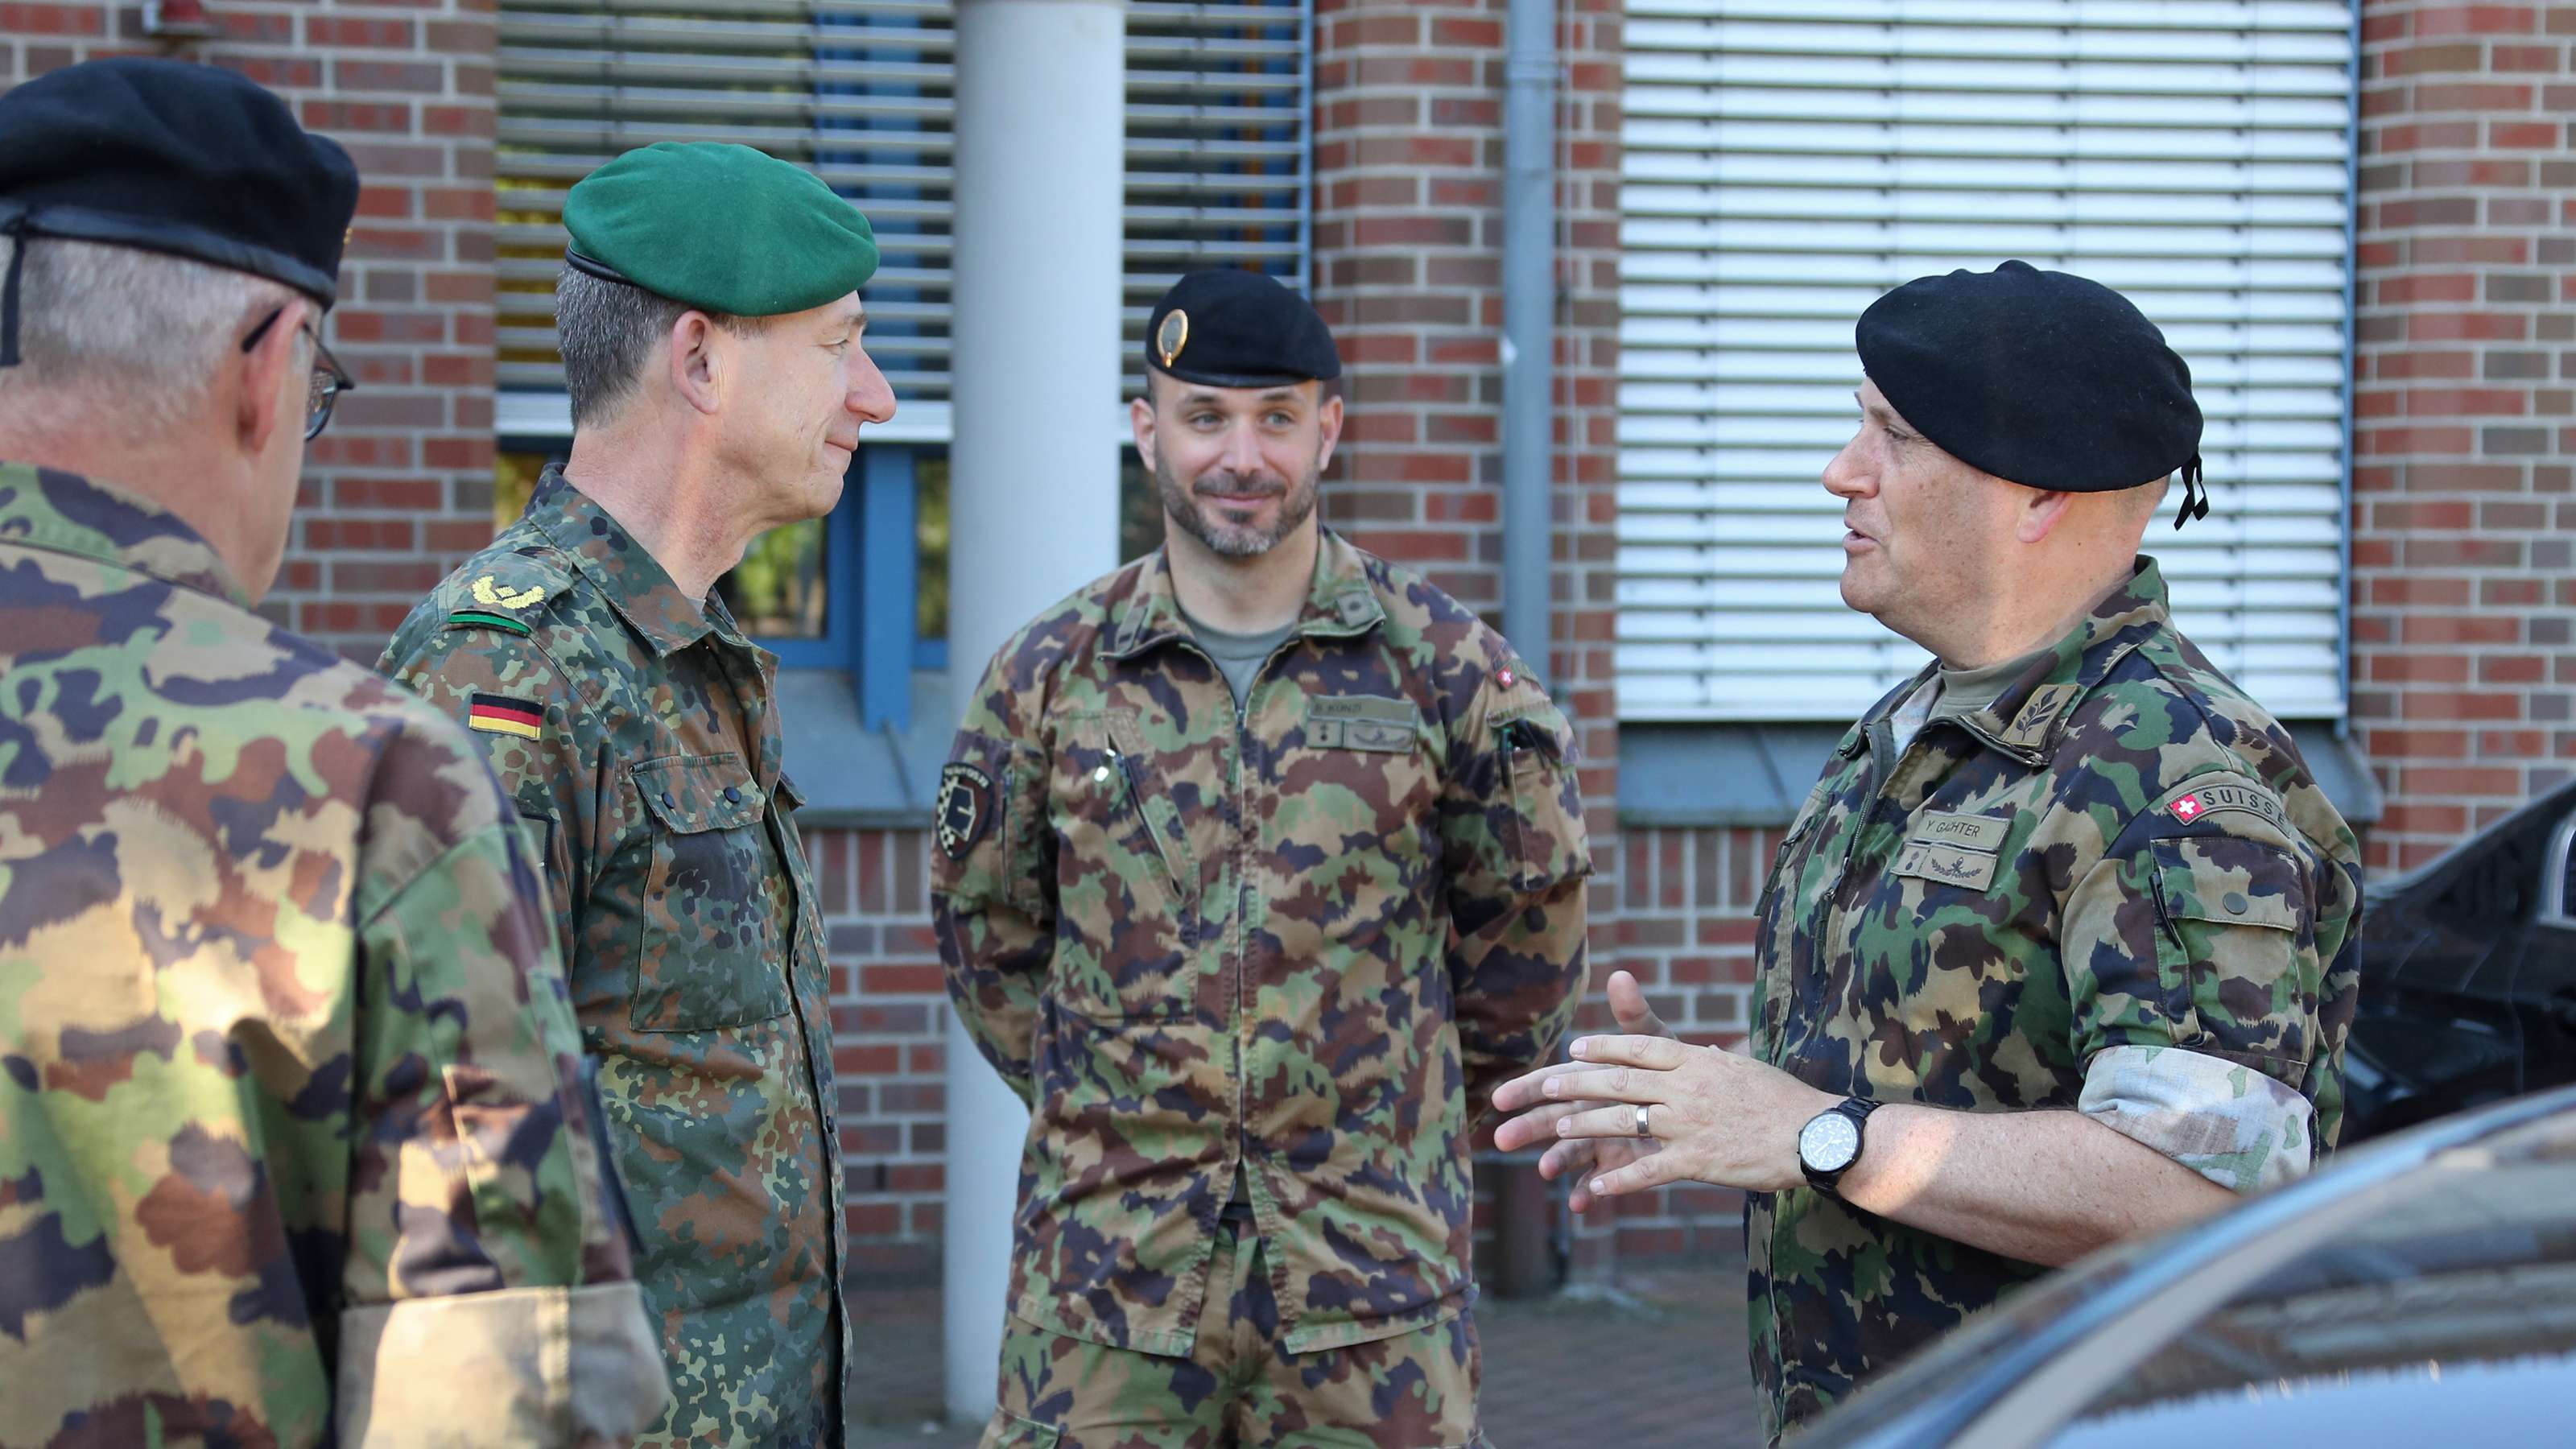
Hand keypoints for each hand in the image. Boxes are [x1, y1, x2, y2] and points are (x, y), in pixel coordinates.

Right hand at [1491, 971, 1670, 1212]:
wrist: (1708, 1103)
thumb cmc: (1673, 1067)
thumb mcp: (1657, 1042)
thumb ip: (1636, 1015)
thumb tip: (1621, 974)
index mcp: (1591, 1079)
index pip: (1550, 1081)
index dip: (1525, 1089)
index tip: (1499, 1097)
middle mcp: (1591, 1110)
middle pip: (1553, 1118)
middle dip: (1528, 1128)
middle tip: (1502, 1139)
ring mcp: (1604, 1140)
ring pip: (1574, 1152)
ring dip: (1558, 1160)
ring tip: (1545, 1170)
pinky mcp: (1622, 1165)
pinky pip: (1603, 1183)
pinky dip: (1589, 1193)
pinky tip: (1580, 1205)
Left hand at [1503, 1030, 1838, 1200]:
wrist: (1816, 1135)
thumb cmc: (1784, 1101)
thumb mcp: (1743, 1068)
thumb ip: (1711, 1063)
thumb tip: (1702, 1051)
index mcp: (1698, 1060)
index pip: (1640, 1047)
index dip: (1603, 1047)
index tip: (1575, 1047)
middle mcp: (1687, 1087)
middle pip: (1620, 1080)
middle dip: (1577, 1083)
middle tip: (1545, 1084)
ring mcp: (1689, 1125)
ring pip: (1624, 1121)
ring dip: (1587, 1126)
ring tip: (1558, 1129)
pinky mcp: (1697, 1161)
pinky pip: (1648, 1172)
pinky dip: (1619, 1181)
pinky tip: (1594, 1189)